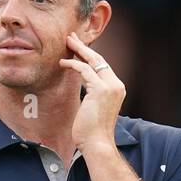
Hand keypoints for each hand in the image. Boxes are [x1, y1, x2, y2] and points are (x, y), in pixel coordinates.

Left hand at [60, 31, 124, 151]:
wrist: (97, 143)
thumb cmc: (92, 131)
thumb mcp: (95, 109)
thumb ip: (93, 96)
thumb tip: (85, 89)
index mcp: (117, 89)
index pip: (103, 66)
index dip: (90, 55)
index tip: (78, 48)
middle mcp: (116, 85)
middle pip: (99, 60)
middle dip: (84, 47)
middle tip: (71, 36)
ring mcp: (110, 86)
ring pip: (93, 61)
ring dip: (78, 50)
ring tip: (67, 42)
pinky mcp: (100, 90)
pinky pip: (85, 70)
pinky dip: (73, 64)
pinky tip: (63, 63)